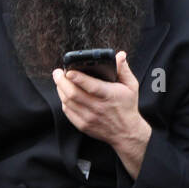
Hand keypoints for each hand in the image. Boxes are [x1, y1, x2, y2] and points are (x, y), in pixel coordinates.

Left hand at [52, 51, 151, 176]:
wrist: (126, 132)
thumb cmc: (127, 106)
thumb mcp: (131, 86)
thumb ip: (124, 69)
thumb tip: (120, 55)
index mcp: (109, 95)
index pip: (91, 86)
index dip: (78, 78)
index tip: (69, 70)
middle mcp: (97, 107)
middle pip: (73, 94)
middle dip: (61, 81)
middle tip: (57, 72)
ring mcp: (89, 117)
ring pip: (67, 102)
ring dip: (60, 89)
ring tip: (59, 80)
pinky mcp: (82, 125)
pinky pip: (67, 111)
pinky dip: (63, 101)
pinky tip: (64, 94)